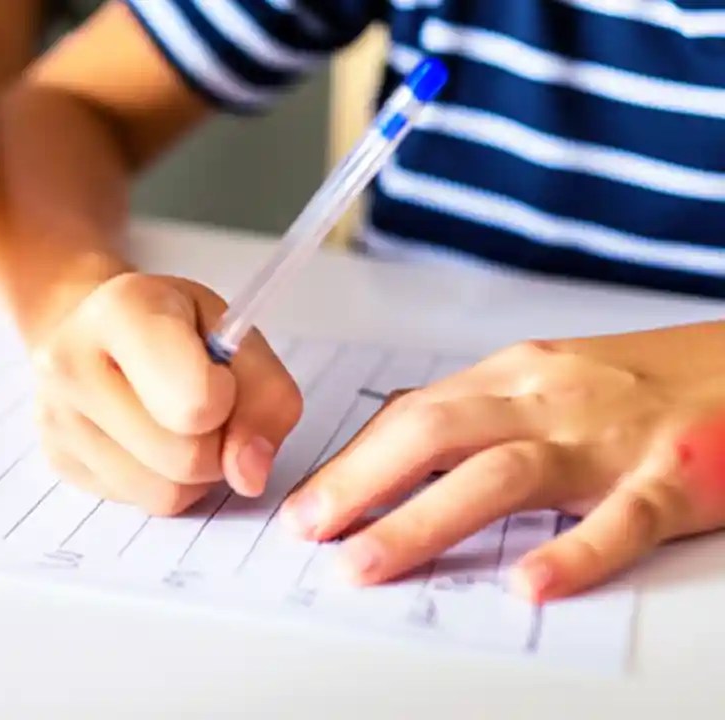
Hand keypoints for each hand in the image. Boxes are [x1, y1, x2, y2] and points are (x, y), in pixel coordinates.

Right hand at [33, 273, 302, 514]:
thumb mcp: (236, 334)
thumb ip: (266, 396)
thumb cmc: (174, 326)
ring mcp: (55, 418)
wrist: (95, 327)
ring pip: (165, 493)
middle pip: (185, 458)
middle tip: (206, 407)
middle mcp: (71, 364)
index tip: (219, 375)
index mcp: (122, 311)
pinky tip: (150, 441)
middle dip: (216, 444)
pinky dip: (164, 482)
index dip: (229, 400)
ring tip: (179, 425)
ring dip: (194, 473)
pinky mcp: (58, 462)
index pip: (198, 403)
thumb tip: (249, 475)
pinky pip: (141, 503)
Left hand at [281, 328, 724, 602]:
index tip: (305, 505)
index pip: (412, 414)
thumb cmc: (645, 382)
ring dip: (425, 520)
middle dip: (361, 483)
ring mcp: (610, 440)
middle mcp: (550, 400)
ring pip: (504, 473)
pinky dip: (572, 554)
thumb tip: (392, 448)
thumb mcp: (550, 383)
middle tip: (309, 530)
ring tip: (368, 563)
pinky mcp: (674, 479)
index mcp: (515, 376)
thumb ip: (477, 415)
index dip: (352, 462)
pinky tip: (528, 585)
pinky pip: (618, 519)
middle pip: (436, 432)